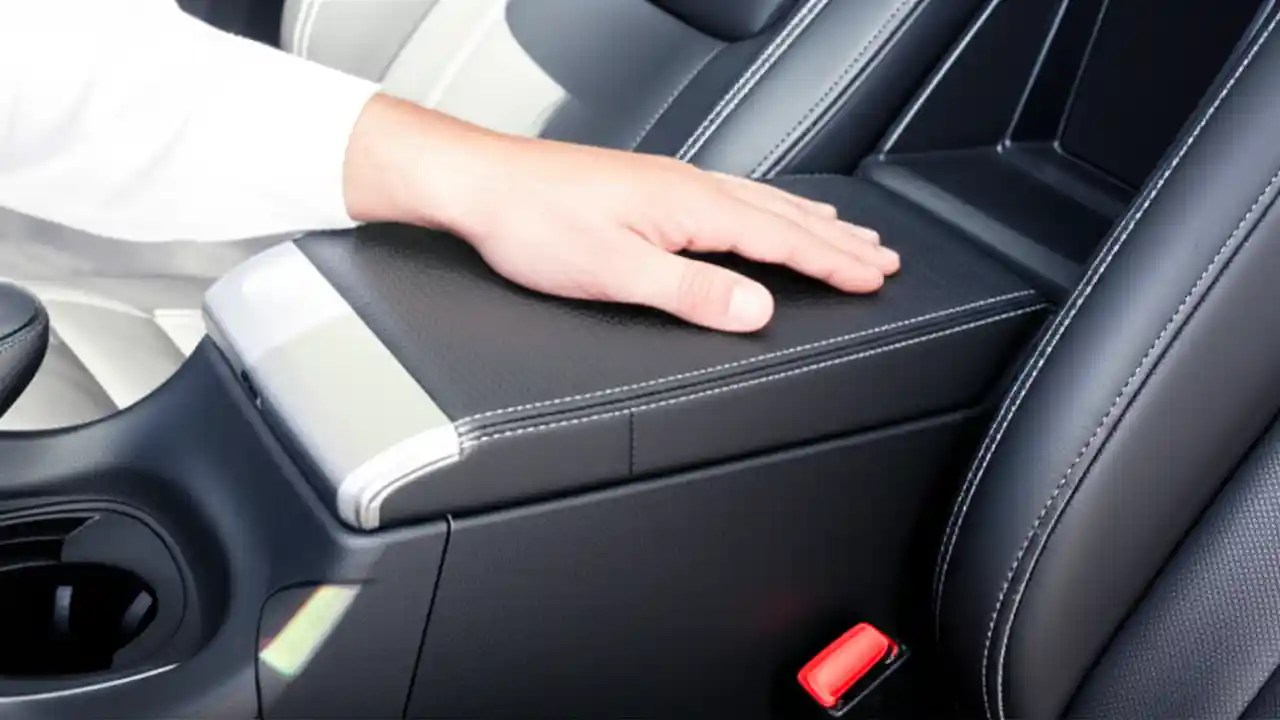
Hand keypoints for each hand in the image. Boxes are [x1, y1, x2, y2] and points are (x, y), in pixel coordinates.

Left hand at [344, 95, 898, 332]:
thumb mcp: (616, 272)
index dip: (831, 262)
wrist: (480, 183)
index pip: (781, 238)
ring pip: (760, 201)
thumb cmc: (534, 224)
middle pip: (782, 214)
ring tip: (844, 232)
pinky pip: (731, 195)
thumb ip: (691, 294)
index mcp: (690, 205)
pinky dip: (766, 207)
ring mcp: (669, 182)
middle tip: (883, 256)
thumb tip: (757, 311)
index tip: (874, 276)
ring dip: (808, 221)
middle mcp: (688, 186)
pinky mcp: (648, 187)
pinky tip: (761, 212)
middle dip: (837, 240)